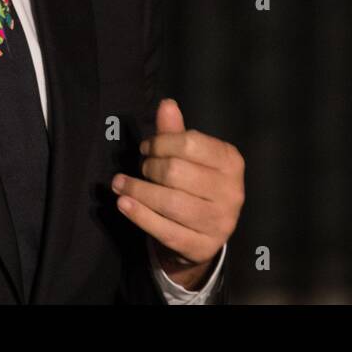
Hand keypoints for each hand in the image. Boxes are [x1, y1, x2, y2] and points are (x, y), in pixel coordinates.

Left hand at [110, 98, 244, 289]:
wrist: (204, 234)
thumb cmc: (195, 185)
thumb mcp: (190, 157)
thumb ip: (176, 132)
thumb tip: (166, 104)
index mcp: (231, 162)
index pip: (190, 143)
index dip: (161, 142)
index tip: (146, 148)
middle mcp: (232, 192)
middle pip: (176, 171)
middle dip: (150, 167)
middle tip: (141, 168)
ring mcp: (220, 223)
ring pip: (169, 202)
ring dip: (137, 190)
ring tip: (120, 184)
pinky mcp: (203, 247)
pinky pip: (164, 230)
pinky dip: (139, 215)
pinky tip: (123, 203)